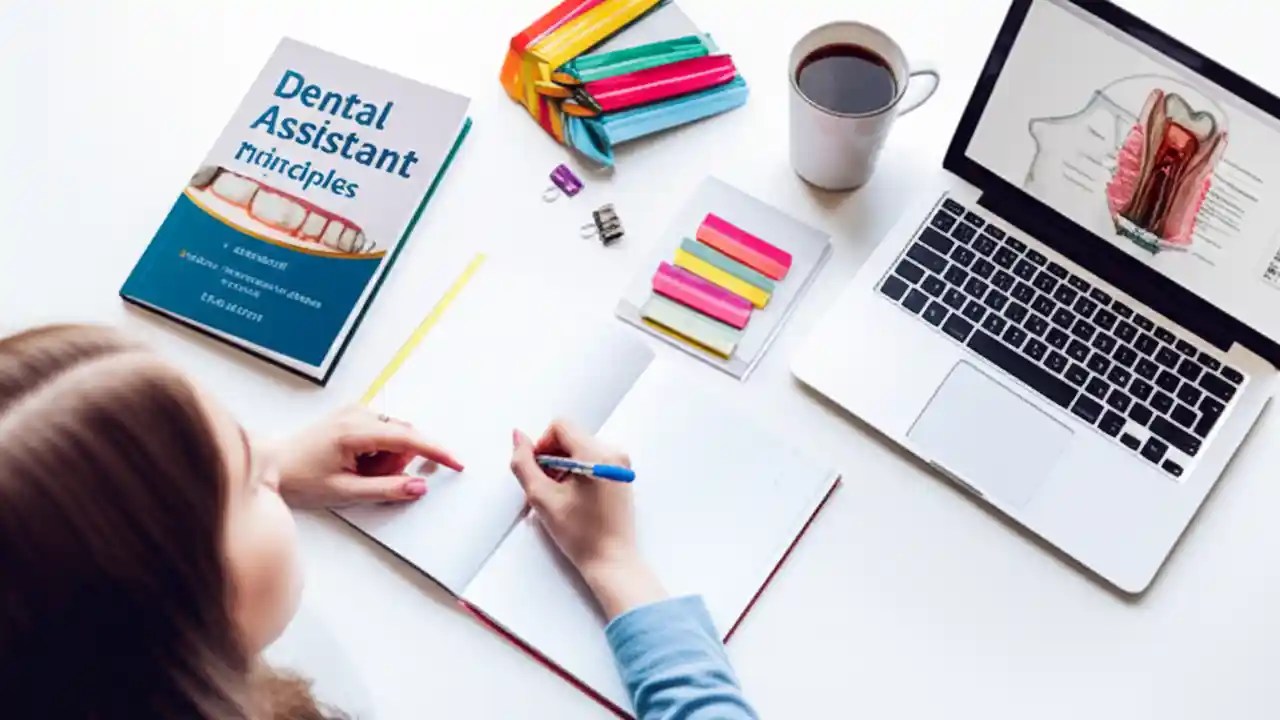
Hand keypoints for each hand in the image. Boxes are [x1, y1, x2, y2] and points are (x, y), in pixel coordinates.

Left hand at [273, 406, 462, 507]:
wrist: (272, 465)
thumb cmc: (299, 478)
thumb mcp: (345, 492)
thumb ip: (386, 489)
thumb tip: (418, 487)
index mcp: (355, 431)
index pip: (408, 439)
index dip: (435, 452)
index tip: (455, 463)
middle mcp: (357, 414)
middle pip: (403, 438)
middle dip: (395, 463)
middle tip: (368, 479)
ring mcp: (354, 412)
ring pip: (394, 437)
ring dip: (385, 459)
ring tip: (357, 472)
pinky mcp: (352, 415)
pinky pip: (382, 433)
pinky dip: (377, 452)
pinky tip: (356, 462)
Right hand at [509, 420, 664, 617]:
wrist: (611, 560)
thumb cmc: (579, 533)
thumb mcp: (541, 497)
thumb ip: (524, 463)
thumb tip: (518, 436)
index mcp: (595, 454)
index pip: (560, 426)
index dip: (541, 444)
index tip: (537, 470)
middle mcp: (613, 452)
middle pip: (570, 437)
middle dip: (551, 458)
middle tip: (543, 487)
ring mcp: (620, 464)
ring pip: (579, 449)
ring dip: (562, 466)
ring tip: (556, 495)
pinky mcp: (621, 475)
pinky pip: (592, 460)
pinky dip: (576, 472)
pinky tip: (571, 497)